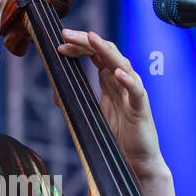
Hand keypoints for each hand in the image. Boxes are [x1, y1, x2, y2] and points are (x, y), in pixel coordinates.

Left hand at [55, 29, 165, 177]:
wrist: (135, 162)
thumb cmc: (116, 138)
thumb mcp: (90, 116)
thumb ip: (75, 103)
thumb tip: (54, 93)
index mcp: (111, 81)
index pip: (95, 55)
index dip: (79, 47)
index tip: (60, 44)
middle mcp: (123, 82)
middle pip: (107, 53)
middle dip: (87, 41)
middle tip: (66, 33)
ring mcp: (133, 93)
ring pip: (122, 64)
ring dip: (106, 51)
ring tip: (91, 39)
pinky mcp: (141, 109)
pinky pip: (136, 90)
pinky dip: (127, 80)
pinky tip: (116, 73)